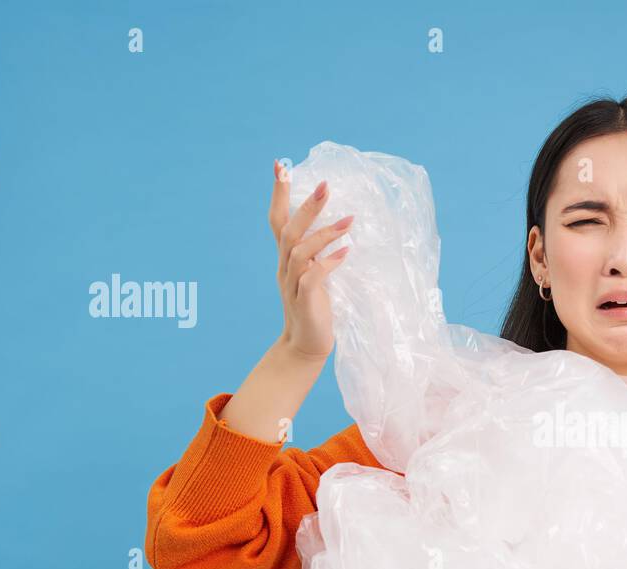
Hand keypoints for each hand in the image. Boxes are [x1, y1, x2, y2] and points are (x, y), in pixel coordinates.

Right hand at [268, 159, 352, 360]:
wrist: (305, 345)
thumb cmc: (314, 307)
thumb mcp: (313, 275)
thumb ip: (317, 253)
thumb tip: (337, 227)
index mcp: (286, 258)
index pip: (277, 220)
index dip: (279, 194)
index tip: (281, 165)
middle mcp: (285, 267)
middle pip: (288, 230)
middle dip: (305, 206)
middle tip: (325, 185)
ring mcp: (292, 284)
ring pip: (299, 251)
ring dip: (323, 233)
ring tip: (349, 221)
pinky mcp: (304, 300)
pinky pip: (312, 277)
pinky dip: (328, 262)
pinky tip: (346, 252)